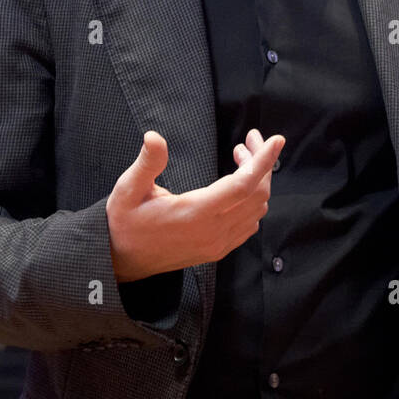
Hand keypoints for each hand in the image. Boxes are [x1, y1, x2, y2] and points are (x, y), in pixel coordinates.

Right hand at [106, 127, 282, 282]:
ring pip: (257, 209)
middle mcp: (213, 231)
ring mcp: (218, 243)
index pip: (243, 185)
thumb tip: (154, 137)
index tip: (276, 139)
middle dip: (260, 163)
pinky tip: (239, 184)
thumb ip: (146, 163)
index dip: (263, 161)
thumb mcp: (128, 189)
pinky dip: (253, 200)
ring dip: (257, 180)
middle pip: (257, 194)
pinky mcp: (218, 249)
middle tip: (248, 141)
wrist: (122, 260)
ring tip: (239, 157)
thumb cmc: (125, 221)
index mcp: (195, 213)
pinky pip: (249, 224)